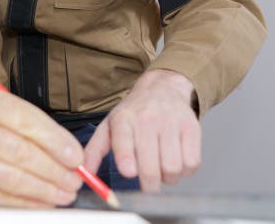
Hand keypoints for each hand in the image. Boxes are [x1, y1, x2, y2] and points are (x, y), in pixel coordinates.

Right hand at [0, 84, 82, 206]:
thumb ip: (23, 124)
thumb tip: (65, 151)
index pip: (25, 118)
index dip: (56, 140)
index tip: (75, 155)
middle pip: (21, 151)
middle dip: (55, 169)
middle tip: (74, 179)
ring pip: (13, 177)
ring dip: (45, 189)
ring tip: (63, 193)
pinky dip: (25, 203)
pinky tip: (41, 202)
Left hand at [83, 69, 200, 191]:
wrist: (162, 89)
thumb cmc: (133, 114)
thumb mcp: (109, 127)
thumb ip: (94, 152)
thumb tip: (83, 174)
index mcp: (123, 119)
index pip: (123, 139)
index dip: (126, 157)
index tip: (128, 171)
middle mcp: (146, 119)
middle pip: (151, 164)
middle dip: (149, 184)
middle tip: (148, 185)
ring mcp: (170, 122)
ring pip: (173, 167)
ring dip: (168, 178)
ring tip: (161, 169)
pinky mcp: (191, 128)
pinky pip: (192, 163)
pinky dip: (185, 171)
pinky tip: (176, 161)